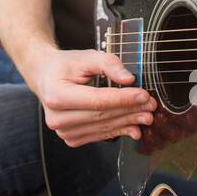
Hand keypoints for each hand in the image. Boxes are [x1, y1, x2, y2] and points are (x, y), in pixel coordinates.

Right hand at [34, 46, 156, 147]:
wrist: (45, 77)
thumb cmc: (65, 66)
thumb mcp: (85, 56)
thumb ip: (108, 63)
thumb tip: (129, 79)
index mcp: (56, 94)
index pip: (97, 100)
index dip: (123, 99)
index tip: (144, 95)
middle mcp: (56, 117)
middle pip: (102, 116)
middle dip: (130, 111)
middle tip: (151, 106)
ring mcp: (62, 131)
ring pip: (102, 128)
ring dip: (127, 123)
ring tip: (146, 116)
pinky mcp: (70, 138)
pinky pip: (98, 136)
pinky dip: (117, 131)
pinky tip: (133, 127)